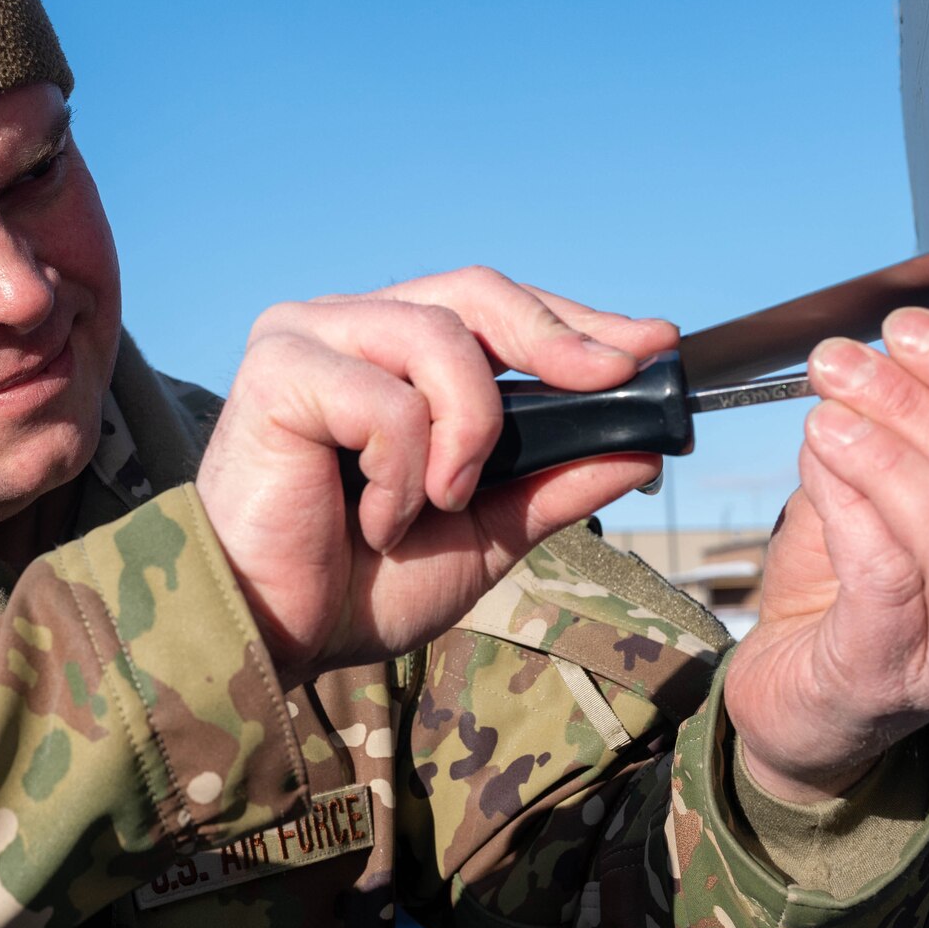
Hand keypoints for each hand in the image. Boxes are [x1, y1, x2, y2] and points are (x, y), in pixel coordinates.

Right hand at [196, 267, 678, 685]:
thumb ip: (554, 483)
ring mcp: (309, 337)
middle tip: (607, 380)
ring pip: (438, 338)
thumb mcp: (486, 532)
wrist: (274, 637)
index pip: (499, 306)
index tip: (654, 344)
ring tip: (442, 501)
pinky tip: (374, 519)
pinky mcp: (276, 370)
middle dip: (555, 339)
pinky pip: (386, 402)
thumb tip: (642, 447)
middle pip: (475, 291)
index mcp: (395, 352)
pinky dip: (401, 474)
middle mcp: (351, 326)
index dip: (577, 320)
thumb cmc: (360, 582)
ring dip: (467, 433)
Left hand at [723, 308, 928, 801]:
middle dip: (916, 405)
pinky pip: (888, 579)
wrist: (802, 708)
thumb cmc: (847, 594)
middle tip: (843, 362)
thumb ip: (903, 434)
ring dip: (888, 456)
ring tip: (827, 413)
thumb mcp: (885, 500)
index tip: (907, 326)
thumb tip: (886, 347)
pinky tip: (817, 468)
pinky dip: (851, 509)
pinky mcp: (899, 679)